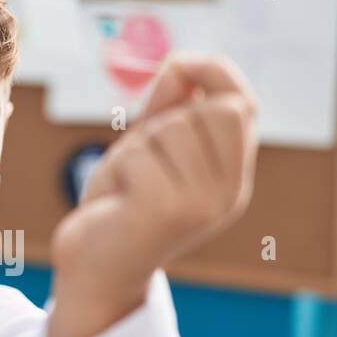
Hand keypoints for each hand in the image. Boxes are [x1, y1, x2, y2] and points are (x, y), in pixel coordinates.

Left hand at [46, 55, 257, 336]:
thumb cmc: (119, 208)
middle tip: (143, 161)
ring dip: (138, 146)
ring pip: (173, 128)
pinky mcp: (169, 211)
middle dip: (168, 119)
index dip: (215, 74)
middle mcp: (228, 194)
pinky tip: (119, 201)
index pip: (243, 105)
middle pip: (214, 109)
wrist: (93, 274)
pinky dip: (120, 167)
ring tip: (129, 185)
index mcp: (232, 179)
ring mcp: (203, 205)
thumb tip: (184, 61)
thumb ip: (170, 107)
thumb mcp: (149, 149)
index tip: (181, 66)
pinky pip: (141, 154)